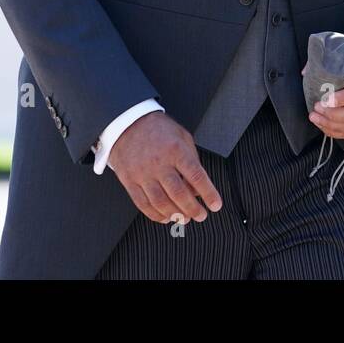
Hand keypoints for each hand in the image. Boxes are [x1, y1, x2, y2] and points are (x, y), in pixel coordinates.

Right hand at [106, 111, 221, 224]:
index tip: (216, 205)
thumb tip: (198, 186)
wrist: (127, 123)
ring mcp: (142, 173)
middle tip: (201, 215)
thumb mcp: (182, 137)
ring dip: (176, 215)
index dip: (208, 193)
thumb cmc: (158, 130)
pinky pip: (143, 204)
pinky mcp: (129, 181)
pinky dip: (155, 215)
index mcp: (175, 150)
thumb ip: (192, 160)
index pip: (196, 176)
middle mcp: (159, 163)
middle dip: (193, 209)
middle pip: (179, 193)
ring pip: (161, 202)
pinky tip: (165, 217)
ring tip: (185, 219)